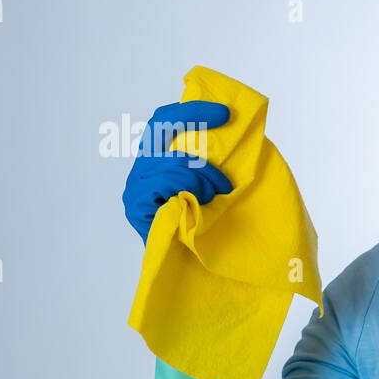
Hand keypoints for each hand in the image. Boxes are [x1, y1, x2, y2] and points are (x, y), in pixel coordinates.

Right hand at [122, 100, 233, 243]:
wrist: (200, 267)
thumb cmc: (211, 224)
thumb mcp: (219, 184)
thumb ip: (220, 158)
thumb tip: (244, 128)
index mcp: (159, 157)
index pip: (165, 120)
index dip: (193, 111)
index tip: (226, 112)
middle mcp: (142, 167)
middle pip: (161, 131)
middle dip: (200, 146)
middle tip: (226, 180)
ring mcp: (135, 186)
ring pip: (171, 163)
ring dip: (203, 180)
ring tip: (214, 200)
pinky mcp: (135, 205)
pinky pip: (166, 184)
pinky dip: (188, 192)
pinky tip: (196, 210)